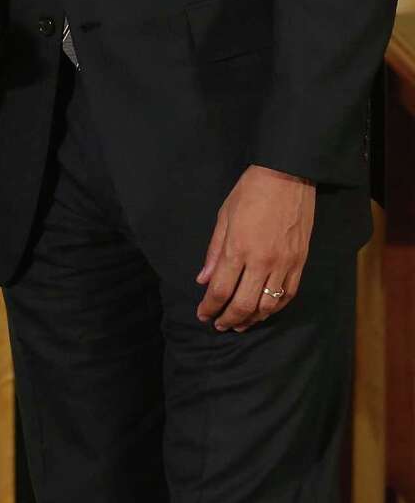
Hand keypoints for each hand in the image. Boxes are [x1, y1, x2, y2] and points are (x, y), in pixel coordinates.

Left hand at [195, 164, 314, 331]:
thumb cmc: (250, 192)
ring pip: (267, 305)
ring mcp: (283, 265)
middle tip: (219, 325)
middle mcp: (261, 262)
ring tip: (239, 324)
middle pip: (243, 305)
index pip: (220, 290)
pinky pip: (287, 295)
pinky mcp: (300, 263)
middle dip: (228, 319)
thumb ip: (214, 252)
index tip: (203, 314)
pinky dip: (274, 308)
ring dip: (251, 319)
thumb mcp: (223, 216)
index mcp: (237, 249)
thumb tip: (203, 280)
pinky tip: (264, 311)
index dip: (210, 307)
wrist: (287, 177)